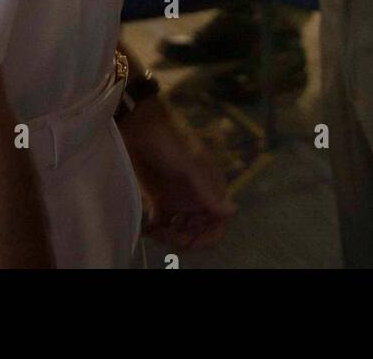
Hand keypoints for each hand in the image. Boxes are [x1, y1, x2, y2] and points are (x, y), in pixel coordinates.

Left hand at [118, 96, 234, 250]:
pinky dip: (155, 231)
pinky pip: (162, 225)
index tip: (188, 242)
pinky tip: (146, 228)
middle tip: (165, 235)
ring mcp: (178, 199)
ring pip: (180, 231)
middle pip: (197, 232)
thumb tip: (233, 211)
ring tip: (154, 232)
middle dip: (183, 239)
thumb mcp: (190, 167)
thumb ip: (208, 190)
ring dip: (169, 238)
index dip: (207, 237)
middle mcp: (197, 197)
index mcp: (210, 189)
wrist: (139, 130)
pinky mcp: (159, 200)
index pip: (218, 223)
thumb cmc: (168, 144)